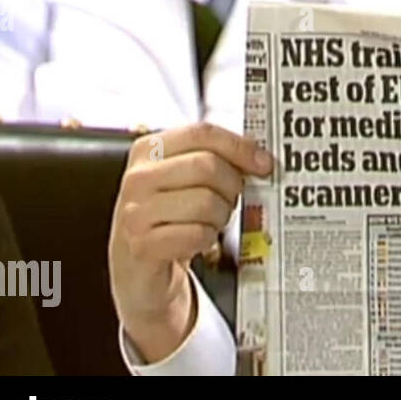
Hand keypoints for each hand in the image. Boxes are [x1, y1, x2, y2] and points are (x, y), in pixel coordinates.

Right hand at [108, 122, 271, 362]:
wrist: (137, 265)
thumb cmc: (168, 216)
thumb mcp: (184, 179)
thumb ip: (215, 159)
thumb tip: (259, 158)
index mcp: (150, 149)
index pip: (203, 133)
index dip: (240, 146)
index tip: (264, 163)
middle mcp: (139, 177)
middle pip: (207, 166)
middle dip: (231, 185)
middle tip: (230, 199)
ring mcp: (136, 211)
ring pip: (206, 201)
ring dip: (220, 216)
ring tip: (209, 221)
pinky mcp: (143, 244)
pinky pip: (198, 234)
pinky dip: (207, 239)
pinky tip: (196, 239)